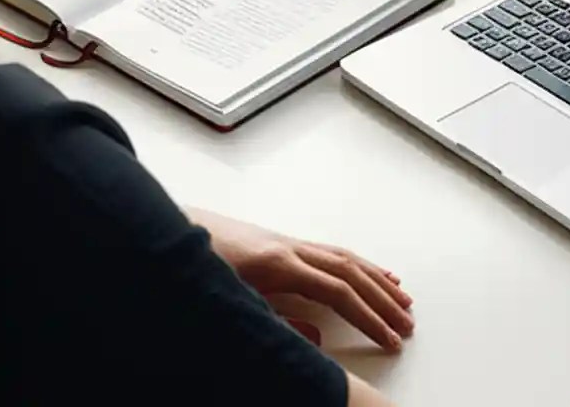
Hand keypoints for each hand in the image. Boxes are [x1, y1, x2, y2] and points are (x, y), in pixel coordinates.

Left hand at [187, 208, 414, 352]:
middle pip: (350, 273)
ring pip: (344, 257)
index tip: (390, 339)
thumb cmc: (189, 265)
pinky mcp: (277, 242)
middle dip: (383, 301)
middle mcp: (287, 247)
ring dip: (377, 279)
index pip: (339, 293)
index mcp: (277, 264)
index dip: (368, 318)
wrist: (161, 229)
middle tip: (408, 325)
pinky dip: (356, 263)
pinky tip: (369, 271)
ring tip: (403, 299)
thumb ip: (275, 323)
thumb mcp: (228, 302)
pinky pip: (329, 250)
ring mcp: (284, 241)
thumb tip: (317, 338)